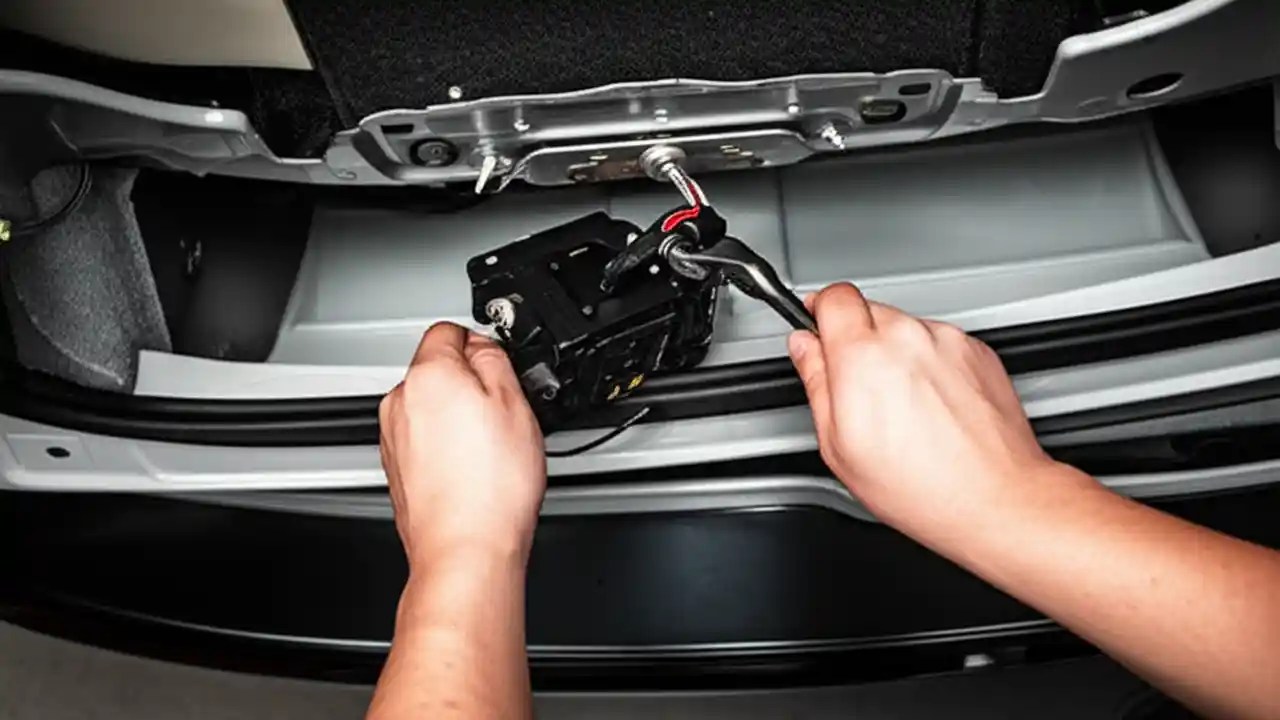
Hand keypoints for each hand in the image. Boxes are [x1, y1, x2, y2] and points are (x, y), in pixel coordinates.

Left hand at [379, 323, 545, 569]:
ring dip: (459, 418)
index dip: (481, 345)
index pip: (449, 330)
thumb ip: (495, 358)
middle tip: (504, 414)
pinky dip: (448, 447)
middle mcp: (401, 402)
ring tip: (491, 449)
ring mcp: (395, 437)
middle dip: (470, 384)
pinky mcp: (398, 468)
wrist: (466, 549)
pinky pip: (426, 440)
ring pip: (432, 407)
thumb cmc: (491, 487)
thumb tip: (484, 346)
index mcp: (429, 376)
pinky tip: (475, 469)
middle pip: (438, 370)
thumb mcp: (515, 403)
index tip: (500, 366)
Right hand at [788, 283, 1061, 536]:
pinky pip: (939, 343)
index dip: (820, 310)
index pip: (834, 297)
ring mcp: (947, 341)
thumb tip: (804, 348)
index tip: (816, 325)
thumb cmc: (921, 486)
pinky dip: (931, 364)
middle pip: (868, 310)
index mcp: (864, 356)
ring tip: (903, 406)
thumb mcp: (838, 445)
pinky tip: (933, 406)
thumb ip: (815, 382)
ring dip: (896, 353)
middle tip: (860, 388)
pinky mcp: (977, 350)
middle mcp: (908, 338)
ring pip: (905, 328)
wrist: (995, 497)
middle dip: (857, 340)